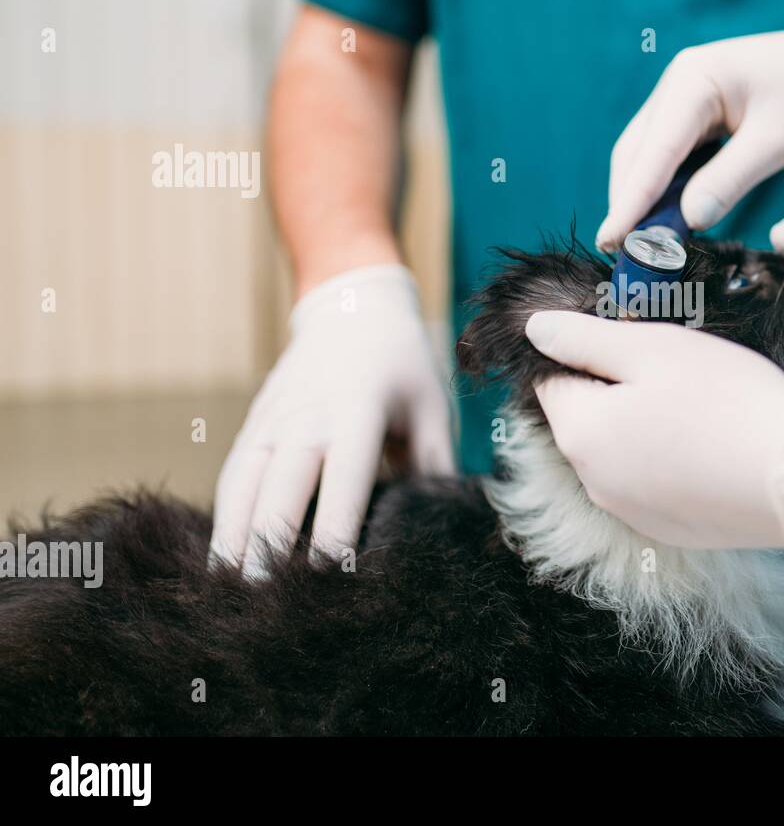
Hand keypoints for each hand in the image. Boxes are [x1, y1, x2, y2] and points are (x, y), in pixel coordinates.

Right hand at [211, 264, 454, 575]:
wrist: (351, 306)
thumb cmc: (404, 365)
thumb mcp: (432, 405)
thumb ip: (435, 464)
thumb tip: (442, 525)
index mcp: (358, 409)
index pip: (343, 475)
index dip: (334, 523)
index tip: (328, 572)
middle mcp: (307, 415)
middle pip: (281, 484)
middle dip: (270, 540)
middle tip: (263, 598)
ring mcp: (274, 418)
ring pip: (243, 481)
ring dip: (232, 533)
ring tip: (224, 588)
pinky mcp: (254, 423)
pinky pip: (234, 473)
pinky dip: (224, 513)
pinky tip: (220, 556)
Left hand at [526, 311, 783, 566]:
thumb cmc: (726, 401)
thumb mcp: (652, 348)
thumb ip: (584, 338)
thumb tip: (536, 331)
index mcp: (580, 433)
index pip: (553, 383)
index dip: (589, 355)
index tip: (637, 345)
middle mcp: (593, 483)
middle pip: (587, 420)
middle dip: (618, 392)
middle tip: (678, 373)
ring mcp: (631, 513)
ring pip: (621, 454)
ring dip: (646, 427)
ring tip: (702, 409)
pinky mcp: (670, 530)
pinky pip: (654, 485)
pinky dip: (672, 462)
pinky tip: (713, 447)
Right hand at [596, 19, 783, 251]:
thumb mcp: (781, 140)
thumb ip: (732, 179)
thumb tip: (687, 221)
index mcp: (694, 79)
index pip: (653, 150)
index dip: (630, 200)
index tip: (610, 241)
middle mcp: (679, 84)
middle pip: (638, 153)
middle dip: (628, 204)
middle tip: (623, 256)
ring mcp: (684, 98)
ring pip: (648, 157)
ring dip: (643, 200)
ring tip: (640, 247)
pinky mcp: (696, 116)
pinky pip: (668, 158)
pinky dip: (664, 190)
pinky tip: (668, 222)